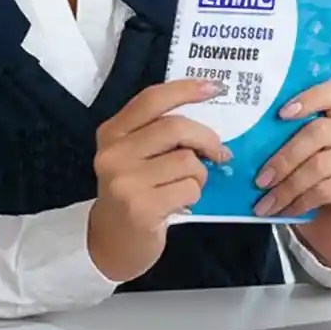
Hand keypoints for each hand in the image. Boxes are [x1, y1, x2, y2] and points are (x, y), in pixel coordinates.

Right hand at [87, 80, 231, 282]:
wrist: (112, 242)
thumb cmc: (132, 193)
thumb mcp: (134, 157)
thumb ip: (158, 135)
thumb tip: (208, 122)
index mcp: (112, 133)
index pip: (151, 100)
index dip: (185, 90)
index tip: (214, 87)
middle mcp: (113, 153)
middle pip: (175, 127)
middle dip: (206, 139)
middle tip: (218, 153)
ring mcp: (125, 181)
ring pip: (187, 161)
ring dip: (199, 175)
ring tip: (188, 186)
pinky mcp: (141, 207)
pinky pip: (189, 189)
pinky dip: (194, 194)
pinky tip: (180, 203)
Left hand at [254, 79, 330, 269]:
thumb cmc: (316, 180)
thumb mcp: (303, 154)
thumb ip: (288, 139)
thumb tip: (247, 145)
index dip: (309, 98)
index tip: (281, 114)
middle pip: (319, 132)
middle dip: (284, 158)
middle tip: (260, 180)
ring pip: (319, 165)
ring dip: (286, 187)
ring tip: (265, 203)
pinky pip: (325, 190)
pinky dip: (299, 202)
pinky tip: (284, 211)